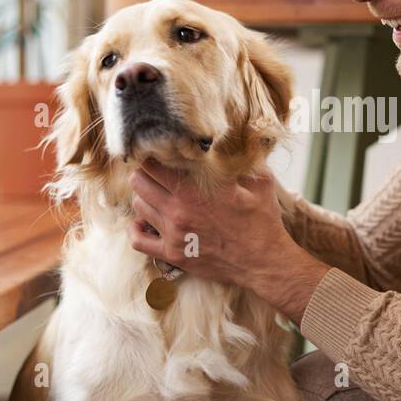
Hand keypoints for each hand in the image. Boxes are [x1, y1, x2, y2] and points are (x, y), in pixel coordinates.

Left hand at [127, 159, 329, 319]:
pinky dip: (136, 229)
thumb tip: (238, 138)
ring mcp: (173, 233)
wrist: (263, 263)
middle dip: (145, 174)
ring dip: (144, 199)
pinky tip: (144, 223)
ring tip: (157, 197)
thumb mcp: (260, 182)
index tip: (161, 155)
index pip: (154, 163)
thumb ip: (245, 159)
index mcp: (197, 188)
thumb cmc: (262, 221)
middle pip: (139, 182)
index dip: (154, 156)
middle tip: (156, 174)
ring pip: (138, 206)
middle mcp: (179, 208)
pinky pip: (138, 240)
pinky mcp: (173, 254)